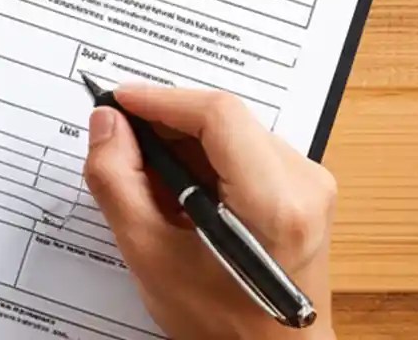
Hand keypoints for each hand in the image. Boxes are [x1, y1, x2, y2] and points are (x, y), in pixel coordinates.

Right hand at [83, 85, 336, 339]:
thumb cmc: (220, 322)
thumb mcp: (149, 254)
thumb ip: (117, 180)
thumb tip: (107, 123)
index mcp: (274, 201)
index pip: (217, 114)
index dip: (160, 100)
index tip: (118, 103)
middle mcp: (304, 183)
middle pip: (223, 120)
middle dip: (166, 125)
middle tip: (122, 149)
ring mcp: (310, 184)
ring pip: (231, 132)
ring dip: (183, 145)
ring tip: (150, 184)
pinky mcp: (304, 188)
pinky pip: (245, 150)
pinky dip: (204, 160)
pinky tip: (180, 193)